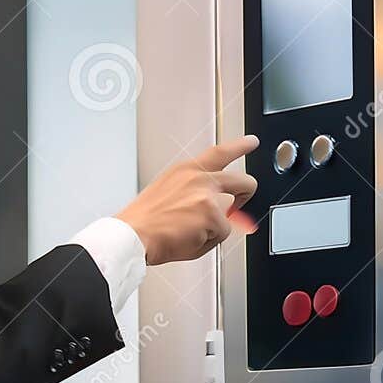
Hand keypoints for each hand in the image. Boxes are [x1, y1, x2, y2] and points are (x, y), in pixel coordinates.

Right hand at [116, 136, 258, 266]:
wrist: (131, 236)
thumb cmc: (143, 221)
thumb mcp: (167, 193)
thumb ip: (195, 192)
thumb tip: (216, 205)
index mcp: (185, 170)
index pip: (219, 152)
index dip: (240, 146)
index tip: (251, 141)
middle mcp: (199, 178)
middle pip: (243, 181)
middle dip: (246, 194)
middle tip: (240, 204)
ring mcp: (207, 195)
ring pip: (230, 214)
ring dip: (214, 227)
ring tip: (189, 232)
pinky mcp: (212, 215)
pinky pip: (222, 234)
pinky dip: (208, 241)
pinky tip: (188, 239)